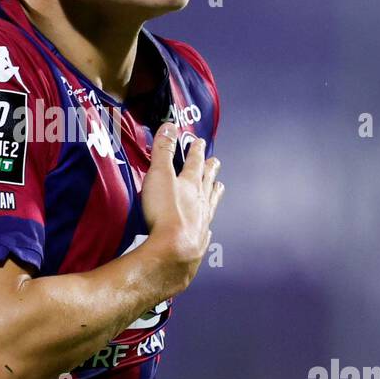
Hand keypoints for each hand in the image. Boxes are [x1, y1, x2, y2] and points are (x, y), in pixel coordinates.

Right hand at [140, 123, 224, 294]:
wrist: (173, 251)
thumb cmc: (165, 213)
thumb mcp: (159, 175)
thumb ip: (163, 151)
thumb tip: (169, 126)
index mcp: (190, 185)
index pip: (195, 162)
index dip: (196, 151)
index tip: (199, 142)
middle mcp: (200, 203)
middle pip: (207, 183)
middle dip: (210, 170)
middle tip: (216, 162)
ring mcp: (201, 224)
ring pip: (210, 205)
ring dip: (214, 195)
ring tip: (220, 188)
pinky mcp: (197, 244)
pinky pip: (205, 232)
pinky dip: (207, 228)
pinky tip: (209, 230)